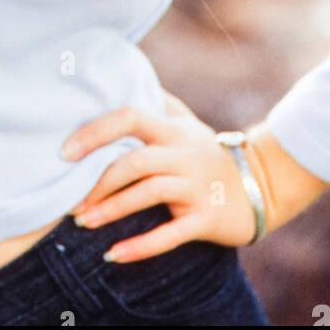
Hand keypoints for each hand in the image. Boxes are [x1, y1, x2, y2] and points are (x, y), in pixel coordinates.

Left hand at [60, 91, 258, 262]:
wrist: (263, 186)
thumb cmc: (209, 153)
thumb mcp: (187, 123)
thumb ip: (158, 104)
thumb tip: (123, 76)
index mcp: (174, 131)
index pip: (131, 117)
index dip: (96, 132)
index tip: (65, 151)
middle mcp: (185, 155)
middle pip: (135, 161)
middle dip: (98, 182)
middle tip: (70, 202)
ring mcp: (197, 187)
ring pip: (148, 194)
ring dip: (111, 210)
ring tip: (82, 222)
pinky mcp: (207, 219)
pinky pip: (170, 235)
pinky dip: (140, 246)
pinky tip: (114, 253)